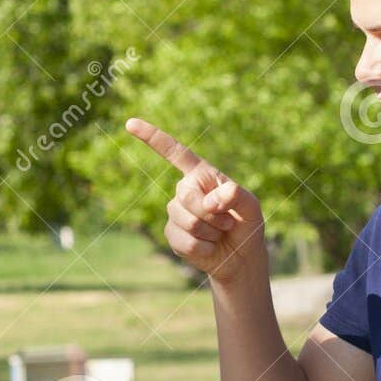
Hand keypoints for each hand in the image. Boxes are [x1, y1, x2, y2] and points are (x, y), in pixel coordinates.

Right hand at [124, 117, 266, 285]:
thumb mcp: (251, 206)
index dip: (153, 137)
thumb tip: (211, 201)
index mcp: (201, 175)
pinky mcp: (172, 234)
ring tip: (220, 234)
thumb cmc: (246, 224)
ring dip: (211, 232)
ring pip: (188, 222)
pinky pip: (185, 241)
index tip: (130, 124)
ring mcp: (176, 212)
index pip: (175, 152)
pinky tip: (210, 247)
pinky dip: (204, 248)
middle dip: (211, 214)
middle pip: (186, 196)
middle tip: (227, 222)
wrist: (240, 256)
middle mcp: (185, 190)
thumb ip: (235, 196)